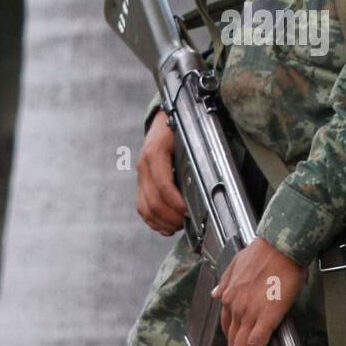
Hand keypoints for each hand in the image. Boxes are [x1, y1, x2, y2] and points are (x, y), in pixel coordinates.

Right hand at [136, 113, 186, 234]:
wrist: (162, 120)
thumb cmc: (178, 128)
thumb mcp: (187, 136)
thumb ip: (193, 156)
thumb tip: (205, 181)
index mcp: (155, 153)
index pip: (163, 185)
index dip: (175, 202)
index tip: (188, 211)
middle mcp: (144, 166)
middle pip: (153, 201)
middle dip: (170, 216)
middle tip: (186, 222)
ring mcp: (140, 176)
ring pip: (145, 208)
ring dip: (162, 221)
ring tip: (178, 226)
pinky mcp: (141, 183)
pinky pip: (142, 207)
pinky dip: (153, 220)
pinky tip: (167, 226)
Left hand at [212, 238, 305, 345]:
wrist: (281, 247)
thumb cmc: (265, 252)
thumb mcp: (236, 263)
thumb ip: (224, 281)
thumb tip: (215, 293)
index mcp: (229, 294)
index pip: (226, 323)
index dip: (231, 337)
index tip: (236, 345)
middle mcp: (235, 306)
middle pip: (232, 338)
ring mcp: (249, 313)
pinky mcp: (266, 318)